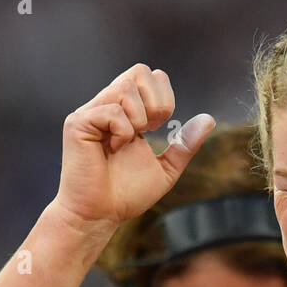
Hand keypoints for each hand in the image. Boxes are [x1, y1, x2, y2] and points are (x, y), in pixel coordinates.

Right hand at [52, 64, 214, 229]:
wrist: (100, 215)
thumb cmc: (126, 195)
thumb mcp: (165, 169)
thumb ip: (184, 145)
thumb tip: (209, 119)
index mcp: (125, 111)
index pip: (148, 75)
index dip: (163, 96)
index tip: (158, 126)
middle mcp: (106, 105)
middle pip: (139, 71)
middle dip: (156, 101)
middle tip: (151, 130)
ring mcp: (90, 112)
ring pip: (126, 87)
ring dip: (139, 118)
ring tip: (129, 142)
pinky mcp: (78, 123)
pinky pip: (112, 110)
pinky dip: (123, 131)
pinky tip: (113, 149)